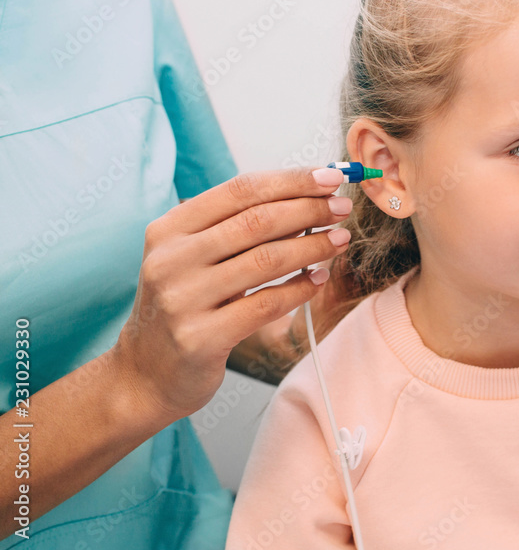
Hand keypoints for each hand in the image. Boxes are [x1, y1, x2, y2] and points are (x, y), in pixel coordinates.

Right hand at [112, 167, 351, 422]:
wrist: (144, 373)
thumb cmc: (184, 305)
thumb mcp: (194, 258)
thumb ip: (237, 228)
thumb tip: (307, 197)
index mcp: (169, 229)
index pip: (240, 190)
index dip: (291, 181)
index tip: (331, 176)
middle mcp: (171, 260)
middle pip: (257, 221)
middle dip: (309, 209)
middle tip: (343, 207)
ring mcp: (183, 300)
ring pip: (266, 261)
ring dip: (313, 246)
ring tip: (340, 239)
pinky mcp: (201, 338)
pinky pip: (265, 305)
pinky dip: (299, 289)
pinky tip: (319, 279)